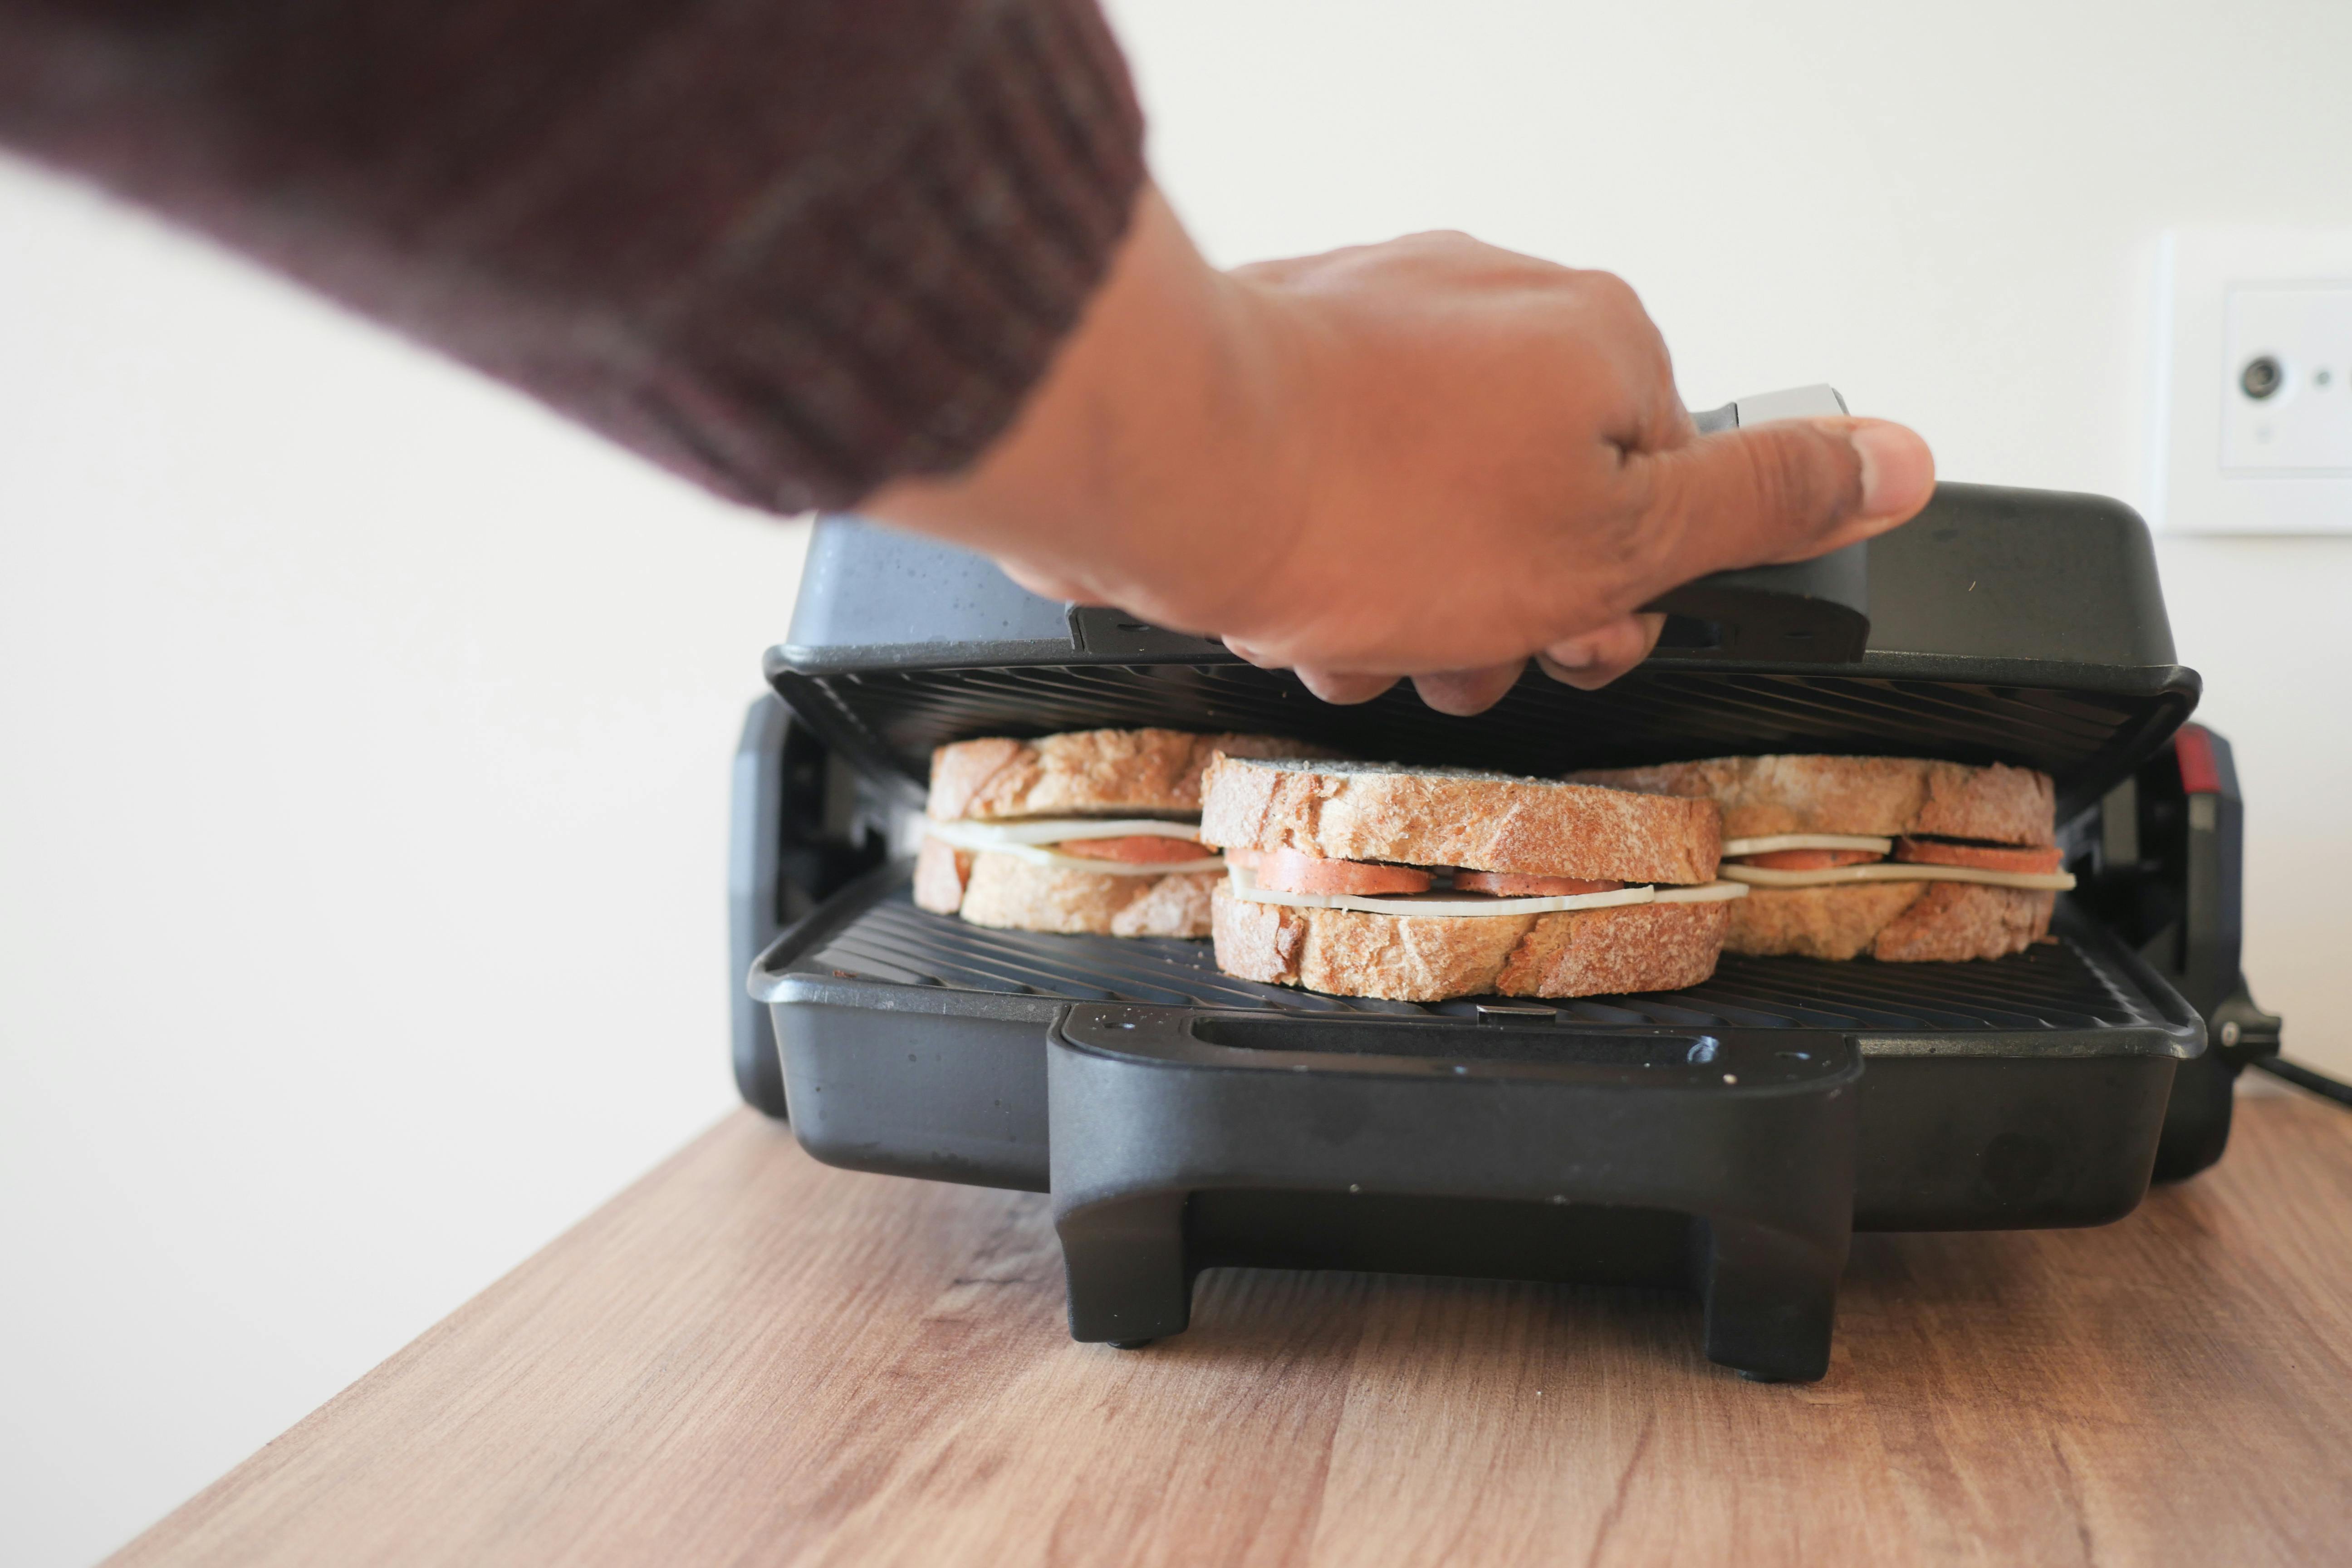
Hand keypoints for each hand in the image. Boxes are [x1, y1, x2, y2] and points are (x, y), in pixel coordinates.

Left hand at [867, 187, 1933, 713]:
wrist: (1167, 464)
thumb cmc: (1373, 501)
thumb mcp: (1616, 539)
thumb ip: (1764, 503)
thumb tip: (1902, 460)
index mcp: (1603, 344)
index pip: (1667, 501)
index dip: (1610, 600)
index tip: (1558, 630)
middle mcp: (1500, 314)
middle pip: (1542, 519)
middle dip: (1494, 617)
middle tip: (1446, 643)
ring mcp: (1386, 335)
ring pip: (1431, 526)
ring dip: (1397, 611)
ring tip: (1347, 623)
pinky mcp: (1293, 373)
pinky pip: (1341, 500)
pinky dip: (1320, 565)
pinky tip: (1288, 597)